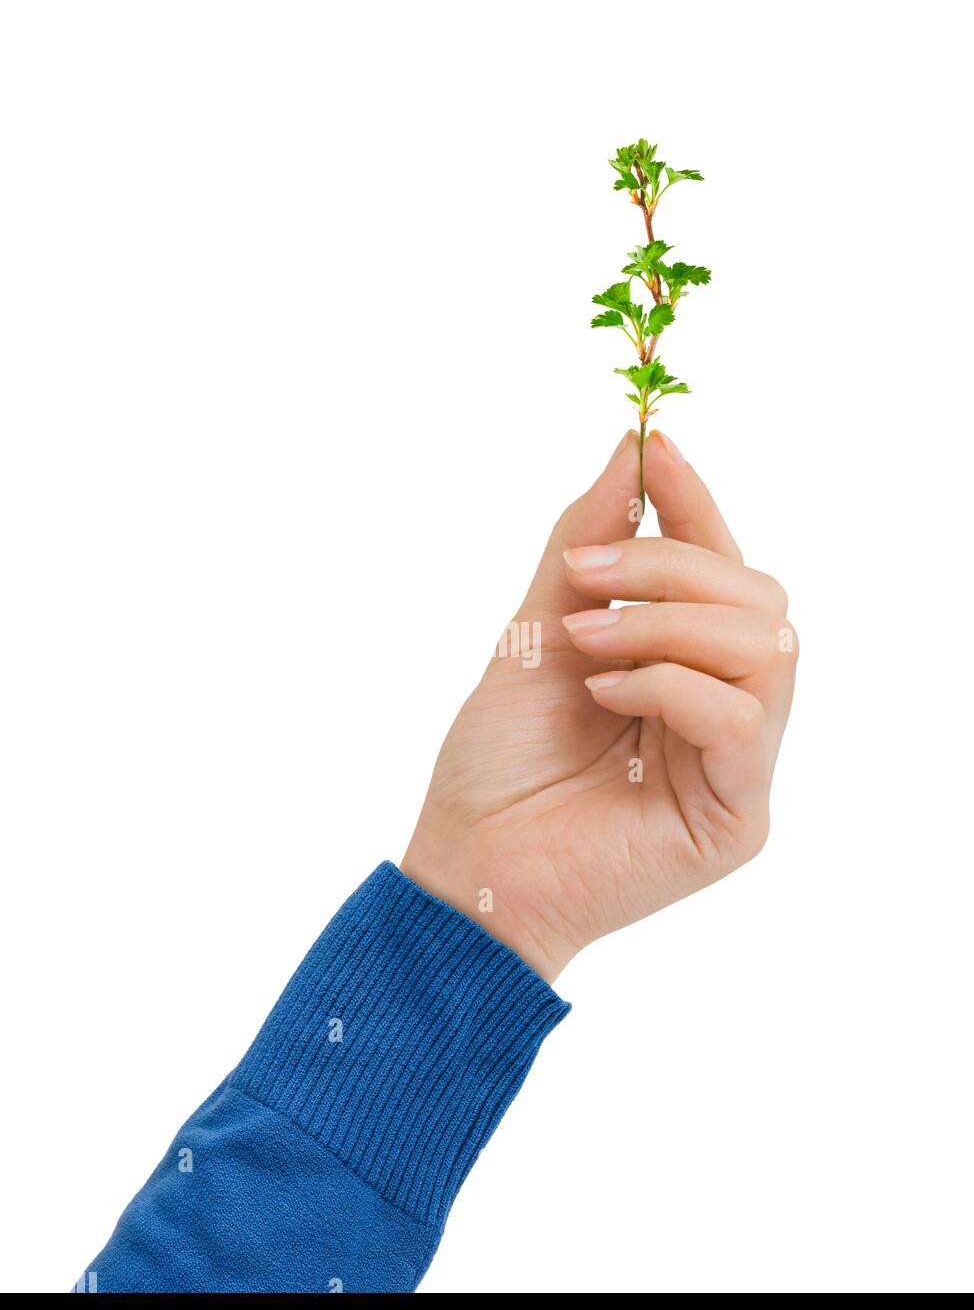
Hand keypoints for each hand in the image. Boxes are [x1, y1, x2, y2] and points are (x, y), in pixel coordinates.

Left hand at [402, 430, 797, 982]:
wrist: (467, 865)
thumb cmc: (499, 763)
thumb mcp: (536, 634)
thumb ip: (589, 547)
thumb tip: (630, 450)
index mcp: (683, 665)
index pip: (721, 569)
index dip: (696, 503)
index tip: (655, 445)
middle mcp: (722, 708)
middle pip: (759, 599)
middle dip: (670, 569)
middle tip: (580, 583)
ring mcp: (736, 764)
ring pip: (766, 647)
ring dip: (667, 622)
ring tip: (586, 643)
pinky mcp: (737, 816)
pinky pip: (741, 717)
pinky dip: (671, 683)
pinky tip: (608, 692)